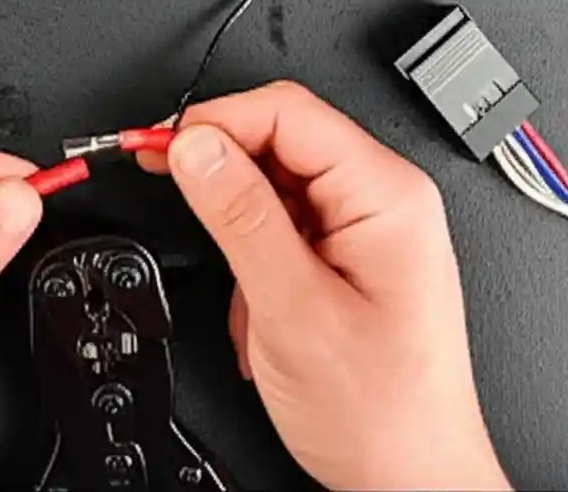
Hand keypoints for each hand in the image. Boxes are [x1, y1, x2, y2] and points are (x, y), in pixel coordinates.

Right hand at [142, 81, 509, 489]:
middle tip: (163, 185)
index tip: (156, 145)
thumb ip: (239, 219)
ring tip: (240, 287)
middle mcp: (384, 201)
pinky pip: (283, 225)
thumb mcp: (292, 310)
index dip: (213, 121)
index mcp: (387, 195)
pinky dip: (253, 257)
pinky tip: (258, 303)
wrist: (410, 479)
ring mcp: (367, 228)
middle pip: (280, 139)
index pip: (286, 112)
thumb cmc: (382, 413)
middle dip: (220, 171)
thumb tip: (195, 148)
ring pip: (274, 184)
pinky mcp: (348, 256)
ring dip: (236, 225)